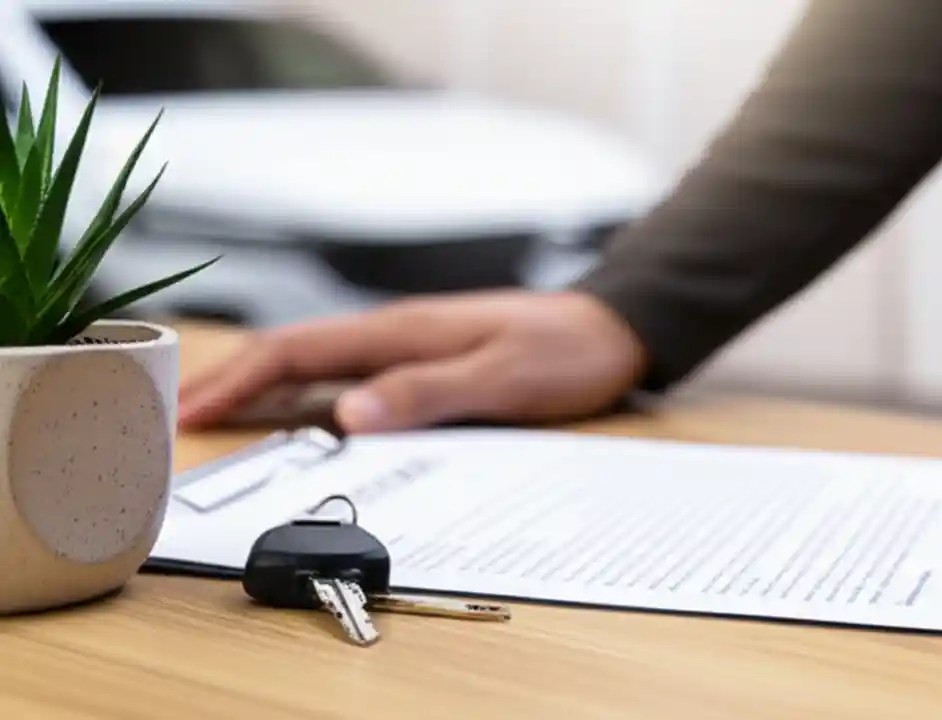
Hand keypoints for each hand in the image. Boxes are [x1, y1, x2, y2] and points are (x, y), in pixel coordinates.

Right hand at [178, 290, 648, 433]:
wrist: (612, 331)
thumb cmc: (564, 351)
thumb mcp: (501, 378)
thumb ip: (427, 394)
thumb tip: (348, 418)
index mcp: (402, 332)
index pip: (297, 350)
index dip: (238, 378)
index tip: (190, 409)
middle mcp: (396, 335)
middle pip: (294, 356)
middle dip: (234, 383)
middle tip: (181, 418)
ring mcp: (408, 348)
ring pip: (318, 368)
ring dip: (266, 393)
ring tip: (220, 423)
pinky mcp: (426, 365)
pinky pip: (353, 381)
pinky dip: (313, 400)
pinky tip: (301, 422)